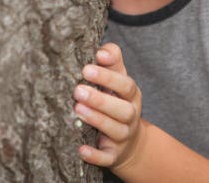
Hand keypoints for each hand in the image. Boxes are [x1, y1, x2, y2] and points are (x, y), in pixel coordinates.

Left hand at [74, 43, 146, 170]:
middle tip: (78, 90)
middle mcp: (130, 115)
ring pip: (115, 130)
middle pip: (122, 108)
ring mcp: (123, 136)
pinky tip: (81, 149)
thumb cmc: (117, 101)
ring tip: (77, 108)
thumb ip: (112, 62)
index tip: (89, 64)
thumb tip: (101, 49)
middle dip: (100, 99)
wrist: (131, 143)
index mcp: (130, 95)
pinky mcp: (114, 155)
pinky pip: (107, 157)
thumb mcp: (118, 80)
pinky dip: (95, 154)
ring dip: (97, 119)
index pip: (125, 84)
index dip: (109, 75)